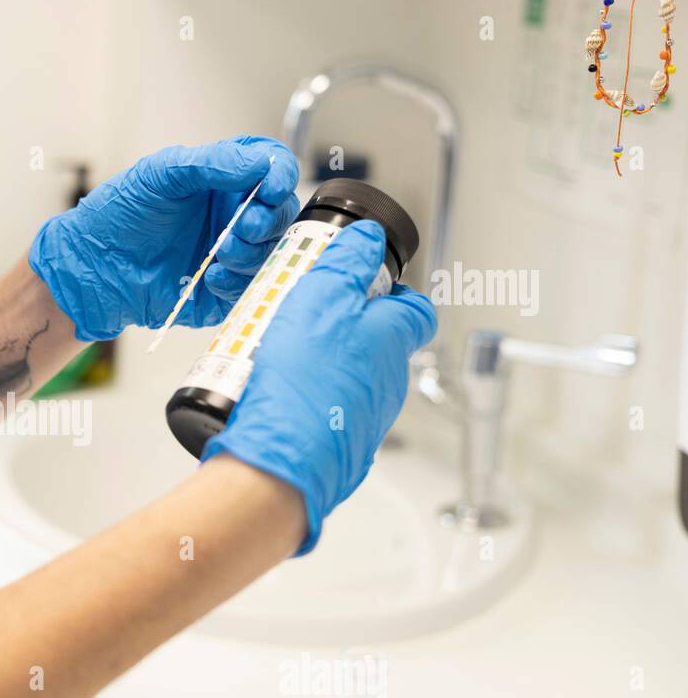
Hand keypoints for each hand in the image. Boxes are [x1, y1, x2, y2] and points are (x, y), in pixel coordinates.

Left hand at [28, 136, 299, 341]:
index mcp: (223, 181)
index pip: (272, 168)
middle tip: (241, 225)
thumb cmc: (121, 215)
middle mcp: (233, 215)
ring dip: (251, 251)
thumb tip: (259, 162)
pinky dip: (236, 280)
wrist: (95, 266)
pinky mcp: (224, 290)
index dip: (281, 174)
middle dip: (267, 219)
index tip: (272, 186)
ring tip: (218, 252)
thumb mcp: (162, 174)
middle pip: (281, 213)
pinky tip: (209, 275)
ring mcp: (231, 253)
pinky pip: (251, 287)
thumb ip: (213, 163)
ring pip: (271, 251)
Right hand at [202, 220, 437, 554]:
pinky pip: (330, 414)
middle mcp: (390, 380)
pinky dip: (312, 402)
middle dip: (350, 329)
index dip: (396, 294)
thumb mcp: (320, 297)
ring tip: (287, 358)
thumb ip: (346, 263)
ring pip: (355, 381)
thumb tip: (369, 240)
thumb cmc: (304, 379)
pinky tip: (280, 396)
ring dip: (328, 367)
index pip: (417, 309)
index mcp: (393, 339)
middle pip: (381, 345)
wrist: (282, 457)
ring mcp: (368, 417)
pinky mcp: (342, 445)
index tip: (366, 285)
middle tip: (311, 318)